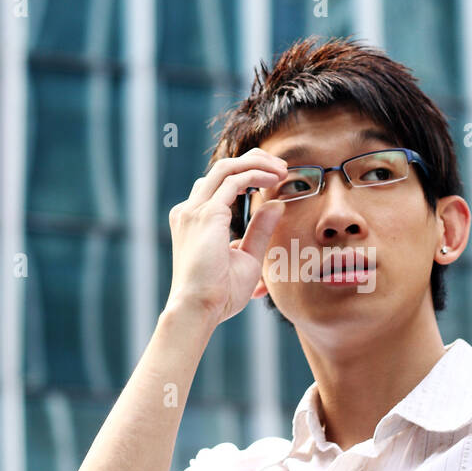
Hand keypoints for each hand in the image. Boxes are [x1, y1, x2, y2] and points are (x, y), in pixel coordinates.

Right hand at [164, 147, 288, 325]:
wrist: (198, 309)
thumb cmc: (219, 294)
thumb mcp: (247, 257)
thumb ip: (260, 230)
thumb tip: (275, 204)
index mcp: (193, 220)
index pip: (217, 184)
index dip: (246, 174)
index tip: (273, 179)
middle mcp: (189, 210)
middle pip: (221, 169)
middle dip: (253, 161)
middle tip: (282, 167)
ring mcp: (194, 210)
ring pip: (226, 167)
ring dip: (257, 163)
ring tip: (282, 170)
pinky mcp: (206, 214)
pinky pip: (233, 181)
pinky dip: (255, 175)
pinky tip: (274, 180)